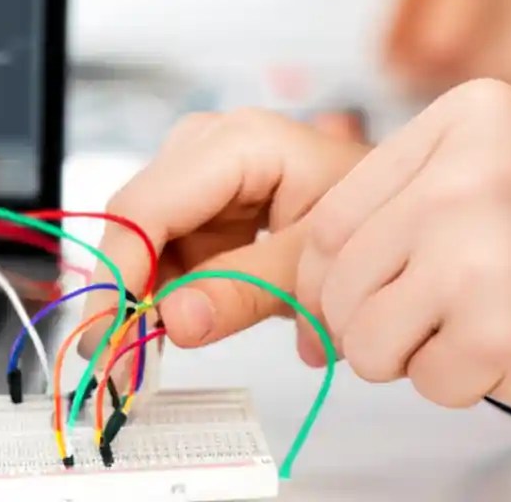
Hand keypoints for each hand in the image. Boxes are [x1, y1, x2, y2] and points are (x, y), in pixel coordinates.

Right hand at [81, 109, 368, 354]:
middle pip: (134, 224)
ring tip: (142, 365)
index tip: (109, 339)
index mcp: (236, 143)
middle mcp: (202, 147)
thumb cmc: (374, 223)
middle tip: (118, 367)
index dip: (119, 275)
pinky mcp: (195, 206)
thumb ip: (244, 290)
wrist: (401, 214)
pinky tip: (162, 338)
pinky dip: (162, 298)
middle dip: (123, 297)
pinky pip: (160, 254)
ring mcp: (193, 174)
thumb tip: (173, 322)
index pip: (146, 208)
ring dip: (140, 304)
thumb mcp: (314, 265)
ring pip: (140, 244)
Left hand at [299, 79, 510, 412]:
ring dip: (409, 355)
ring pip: (370, 342)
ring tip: (467, 328)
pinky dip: (462, 380)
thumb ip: (393, 204)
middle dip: (361, 324)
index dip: (322, 279)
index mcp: (462, 123)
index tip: (337, 302)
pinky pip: (431, 381)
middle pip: (342, 286)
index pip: (332, 220)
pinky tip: (507, 346)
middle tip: (417, 322)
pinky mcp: (506, 334)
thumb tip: (302, 302)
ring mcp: (483, 258)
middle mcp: (466, 181)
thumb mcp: (483, 166)